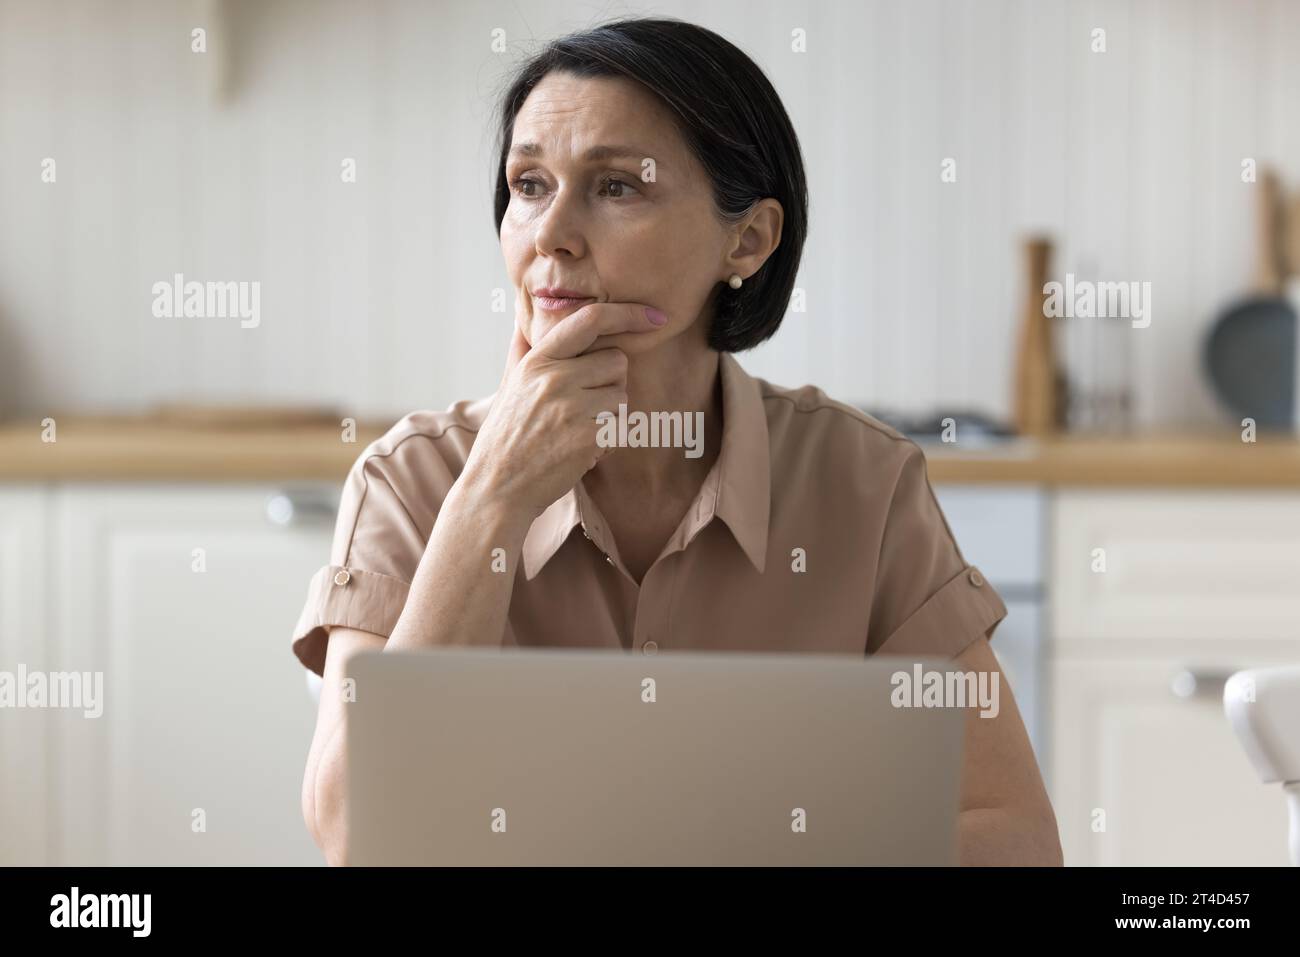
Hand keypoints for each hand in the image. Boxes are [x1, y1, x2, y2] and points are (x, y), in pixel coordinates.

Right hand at [459, 302, 665, 522]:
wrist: (496, 487)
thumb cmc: (505, 437)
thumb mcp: (508, 385)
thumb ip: (521, 350)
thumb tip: (522, 318)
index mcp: (537, 360)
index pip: (590, 319)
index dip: (628, 313)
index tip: (656, 316)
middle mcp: (555, 377)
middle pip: (617, 361)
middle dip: (609, 383)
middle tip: (582, 407)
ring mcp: (572, 407)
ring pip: (622, 396)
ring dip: (609, 415)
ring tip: (576, 431)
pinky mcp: (589, 437)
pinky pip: (622, 427)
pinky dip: (608, 441)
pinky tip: (580, 451)